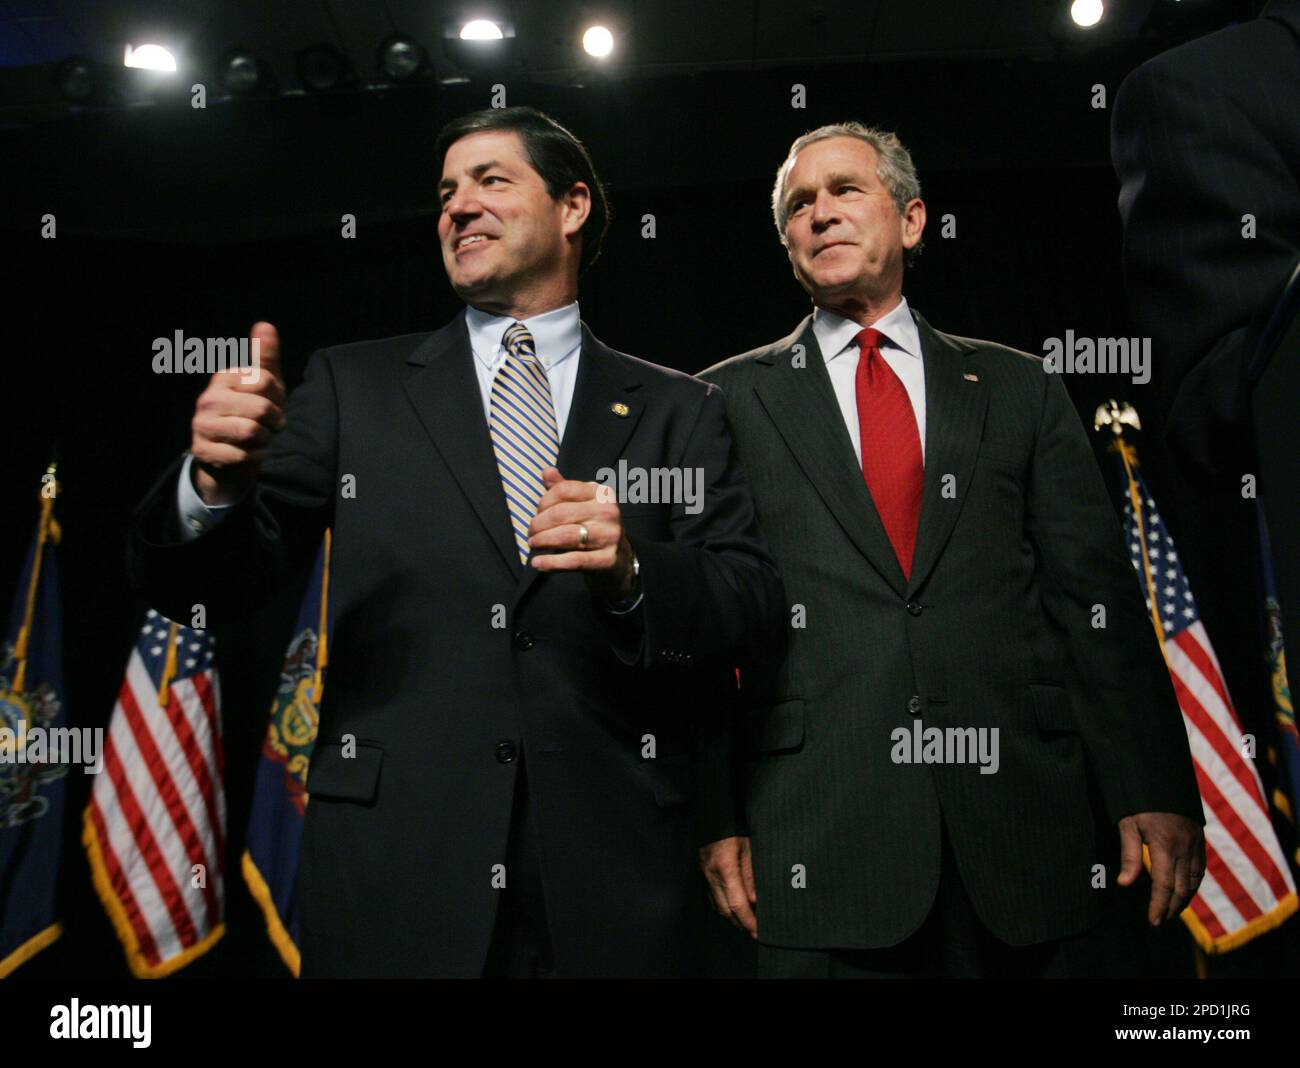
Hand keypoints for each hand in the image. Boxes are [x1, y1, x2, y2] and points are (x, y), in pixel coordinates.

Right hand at [190, 322, 286, 504]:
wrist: (230, 456)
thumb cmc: (251, 414)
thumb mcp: (264, 386)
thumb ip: (265, 358)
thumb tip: (265, 325)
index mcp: (224, 378)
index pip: (264, 381)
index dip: (277, 398)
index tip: (273, 405)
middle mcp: (208, 399)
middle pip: (260, 408)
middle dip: (273, 422)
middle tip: (269, 426)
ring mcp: (202, 425)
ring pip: (251, 432)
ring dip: (264, 440)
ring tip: (259, 439)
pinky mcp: (203, 451)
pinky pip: (243, 455)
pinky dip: (255, 457)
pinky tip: (248, 453)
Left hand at [528, 467, 635, 600]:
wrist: (619, 558)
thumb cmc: (593, 526)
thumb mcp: (581, 504)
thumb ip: (563, 488)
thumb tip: (547, 471)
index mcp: (601, 493)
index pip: (564, 490)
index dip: (543, 502)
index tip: (537, 514)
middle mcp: (608, 512)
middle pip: (561, 513)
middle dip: (538, 524)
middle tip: (531, 534)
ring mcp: (609, 536)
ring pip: (566, 536)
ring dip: (542, 541)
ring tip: (533, 545)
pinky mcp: (607, 559)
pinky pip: (573, 560)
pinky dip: (551, 562)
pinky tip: (537, 563)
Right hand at [699, 835, 757, 937]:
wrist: (713, 817)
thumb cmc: (734, 829)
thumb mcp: (748, 848)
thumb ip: (751, 874)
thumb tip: (756, 900)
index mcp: (725, 868)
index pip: (738, 903)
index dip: (748, 921)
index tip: (758, 932)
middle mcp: (712, 875)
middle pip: (726, 910)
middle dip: (741, 925)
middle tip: (756, 934)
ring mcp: (705, 876)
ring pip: (717, 906)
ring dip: (732, 919)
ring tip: (747, 925)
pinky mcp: (703, 874)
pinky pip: (712, 898)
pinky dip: (724, 908)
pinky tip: (733, 910)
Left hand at [1117, 811, 1205, 925]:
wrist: (1161, 778)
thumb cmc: (1138, 802)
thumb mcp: (1128, 825)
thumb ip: (1129, 855)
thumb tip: (1125, 884)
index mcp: (1165, 844)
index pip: (1164, 884)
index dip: (1159, 905)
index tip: (1153, 921)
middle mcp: (1185, 847)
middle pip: (1182, 888)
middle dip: (1171, 908)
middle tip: (1160, 921)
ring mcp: (1195, 844)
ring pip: (1194, 881)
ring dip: (1184, 900)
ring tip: (1170, 911)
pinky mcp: (1200, 840)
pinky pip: (1199, 869)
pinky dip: (1192, 885)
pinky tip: (1184, 892)